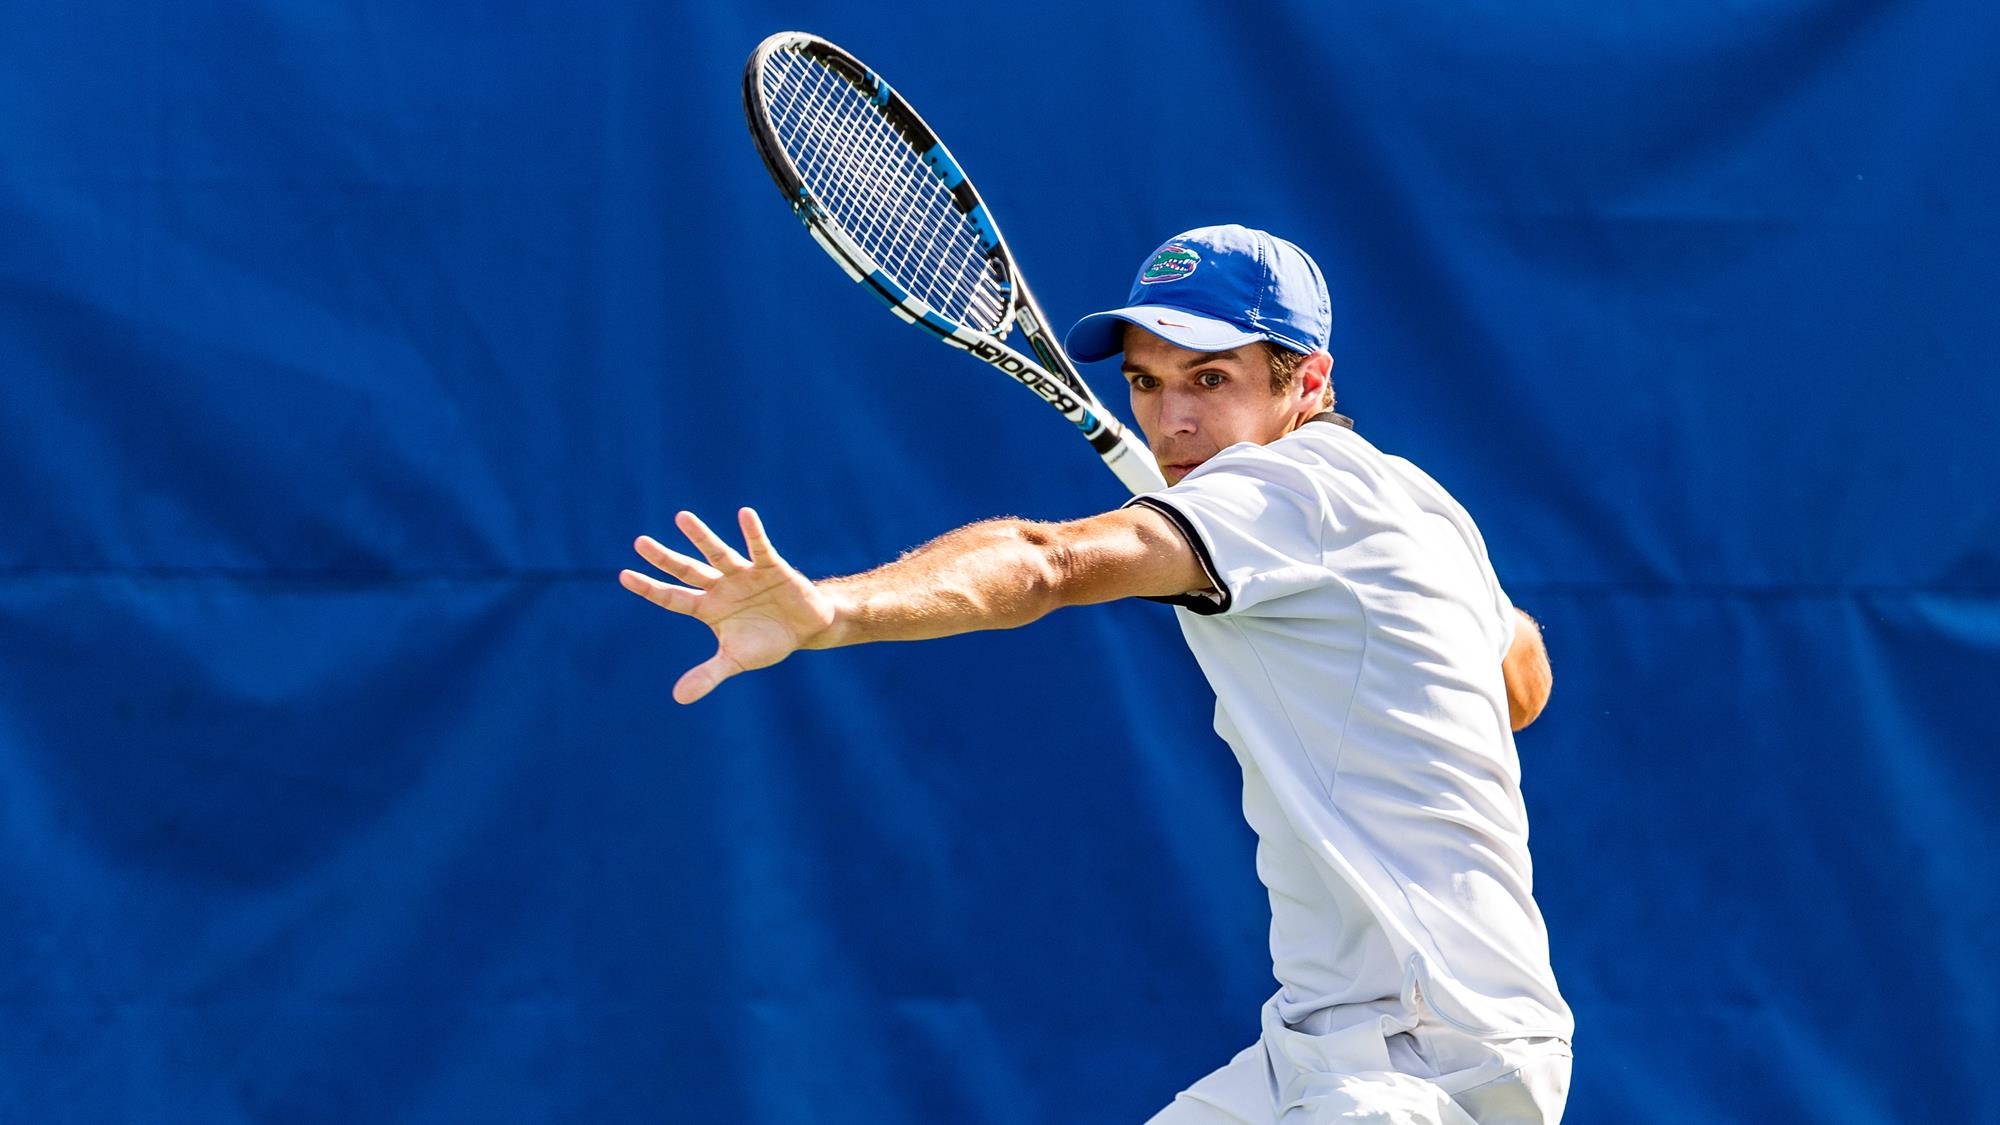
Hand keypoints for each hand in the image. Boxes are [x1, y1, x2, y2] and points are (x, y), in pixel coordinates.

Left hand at [619, 508, 836, 703]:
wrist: (807, 628)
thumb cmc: (767, 641)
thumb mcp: (735, 660)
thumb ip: (708, 675)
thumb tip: (678, 698)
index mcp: (708, 607)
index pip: (672, 597)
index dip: (650, 588)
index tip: (624, 575)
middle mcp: (721, 586)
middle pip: (688, 571)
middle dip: (665, 559)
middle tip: (639, 543)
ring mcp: (744, 575)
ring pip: (718, 554)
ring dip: (700, 537)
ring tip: (681, 517)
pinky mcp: (771, 568)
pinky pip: (760, 548)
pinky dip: (753, 533)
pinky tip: (745, 514)